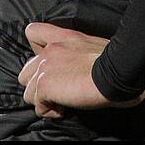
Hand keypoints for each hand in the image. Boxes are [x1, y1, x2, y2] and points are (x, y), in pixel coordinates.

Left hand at [17, 22, 144, 117]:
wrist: (118, 71)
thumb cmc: (117, 62)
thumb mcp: (95, 45)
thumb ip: (79, 51)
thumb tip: (83, 65)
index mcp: (62, 38)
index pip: (32, 32)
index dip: (36, 50)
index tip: (53, 64)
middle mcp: (49, 51)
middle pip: (26, 72)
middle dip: (39, 85)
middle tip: (60, 90)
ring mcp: (44, 68)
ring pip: (29, 92)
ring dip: (44, 100)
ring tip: (64, 102)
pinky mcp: (45, 86)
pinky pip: (38, 107)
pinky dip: (51, 111)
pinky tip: (65, 109)